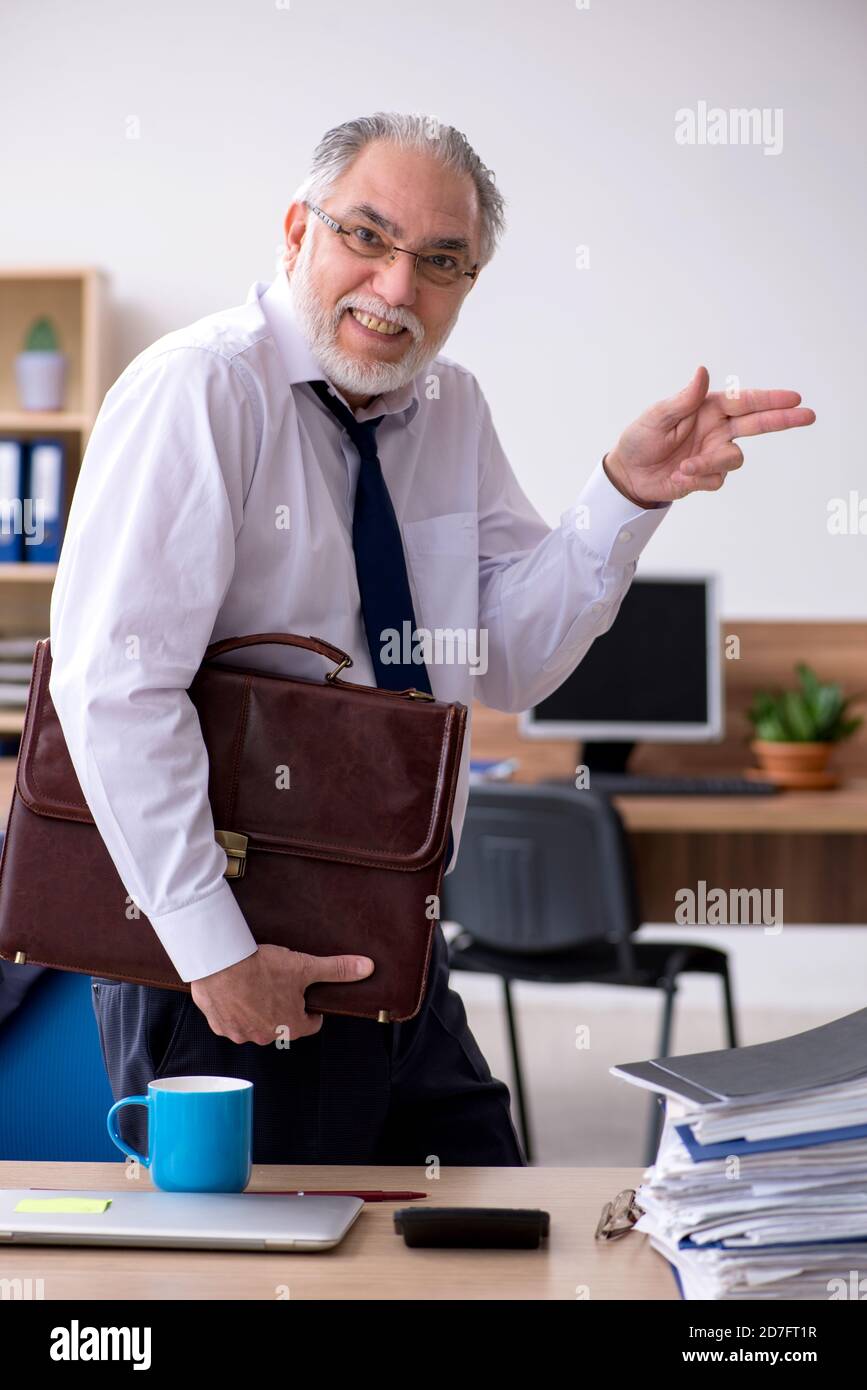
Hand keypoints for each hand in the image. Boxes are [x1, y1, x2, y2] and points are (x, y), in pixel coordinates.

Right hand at [190, 942, 374, 1045]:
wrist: (220, 963)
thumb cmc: (262, 967)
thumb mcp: (305, 965)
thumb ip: (337, 970)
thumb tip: (367, 968)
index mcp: (290, 1026)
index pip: (310, 1025)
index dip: (311, 1010)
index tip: (306, 996)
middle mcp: (266, 1036)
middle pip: (282, 1025)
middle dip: (283, 1008)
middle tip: (279, 985)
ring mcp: (241, 1033)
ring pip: (255, 1025)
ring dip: (257, 1011)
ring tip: (255, 986)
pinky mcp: (220, 1026)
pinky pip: (231, 1022)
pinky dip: (234, 1010)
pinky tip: (235, 992)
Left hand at [603, 366, 815, 505]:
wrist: (629, 475)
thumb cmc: (640, 439)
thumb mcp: (656, 417)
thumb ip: (683, 399)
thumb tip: (701, 371)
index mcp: (707, 408)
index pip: (743, 401)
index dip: (769, 399)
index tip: (793, 398)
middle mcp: (716, 429)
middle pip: (757, 424)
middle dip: (783, 419)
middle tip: (808, 415)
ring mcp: (713, 453)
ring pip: (734, 459)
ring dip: (710, 464)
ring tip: (684, 468)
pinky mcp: (707, 476)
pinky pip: (715, 480)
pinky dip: (697, 480)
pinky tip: (678, 477)